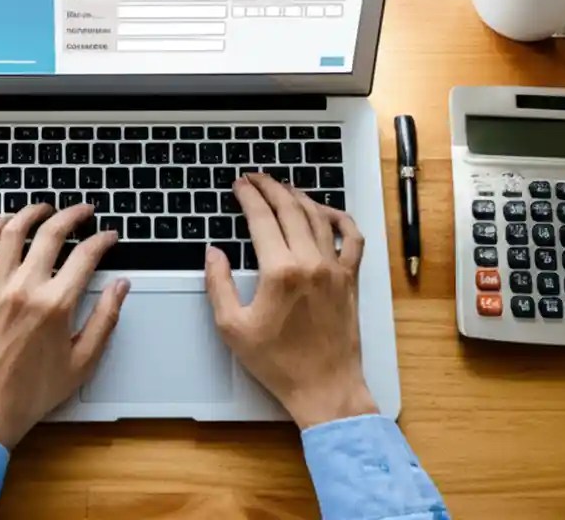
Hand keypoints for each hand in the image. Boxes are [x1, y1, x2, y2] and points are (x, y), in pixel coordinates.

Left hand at [0, 203, 129, 447]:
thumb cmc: (31, 392)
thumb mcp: (82, 362)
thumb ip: (105, 319)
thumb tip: (121, 287)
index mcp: (55, 306)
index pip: (86, 256)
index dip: (103, 240)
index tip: (109, 236)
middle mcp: (25, 289)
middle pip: (51, 233)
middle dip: (73, 215)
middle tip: (85, 210)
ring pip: (13, 231)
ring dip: (33, 212)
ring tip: (46, 208)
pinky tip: (6, 222)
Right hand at [205, 174, 378, 428]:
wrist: (324, 387)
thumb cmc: (278, 363)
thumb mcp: (232, 326)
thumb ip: (218, 284)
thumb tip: (214, 253)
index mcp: (279, 271)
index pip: (261, 219)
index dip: (247, 196)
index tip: (238, 185)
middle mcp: (310, 262)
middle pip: (290, 209)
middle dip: (270, 187)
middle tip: (255, 178)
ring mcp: (334, 268)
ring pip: (318, 216)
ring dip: (298, 196)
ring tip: (282, 188)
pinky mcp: (350, 279)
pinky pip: (351, 237)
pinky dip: (339, 218)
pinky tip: (325, 211)